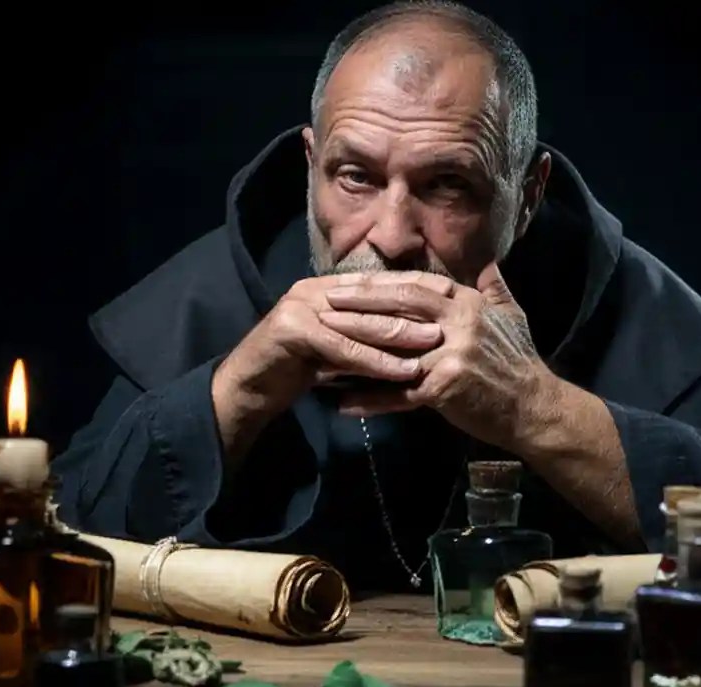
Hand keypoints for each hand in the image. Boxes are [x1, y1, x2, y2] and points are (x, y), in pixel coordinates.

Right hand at [213, 272, 451, 426]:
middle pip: (372, 298)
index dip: (414, 289)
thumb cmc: (295, 371)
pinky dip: (375, 361)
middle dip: (414, 308)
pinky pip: (342, 347)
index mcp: (325, 288)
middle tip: (452, 318)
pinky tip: (402, 372)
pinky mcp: (292, 330)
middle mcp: (313, 290)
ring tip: (434, 343)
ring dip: (400, 333)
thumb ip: (364, 337)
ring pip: (360, 321)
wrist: (248, 389)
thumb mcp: (336, 348)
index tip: (450, 298)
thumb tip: (411, 334)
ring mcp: (300, 307)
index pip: (378, 284)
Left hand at [319, 264, 550, 452]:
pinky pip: (400, 393)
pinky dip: (371, 399)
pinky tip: (343, 403)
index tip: (350, 280)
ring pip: (392, 347)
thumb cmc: (520, 362)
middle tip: (325, 301)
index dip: (381, 281)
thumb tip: (486, 260)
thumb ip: (494, 286)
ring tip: (321, 347)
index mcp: (468, 302)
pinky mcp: (446, 388)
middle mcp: (459, 322)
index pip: (417, 283)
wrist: (535, 409)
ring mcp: (452, 354)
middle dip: (359, 302)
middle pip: (399, 305)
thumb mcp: (511, 315)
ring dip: (354, 347)